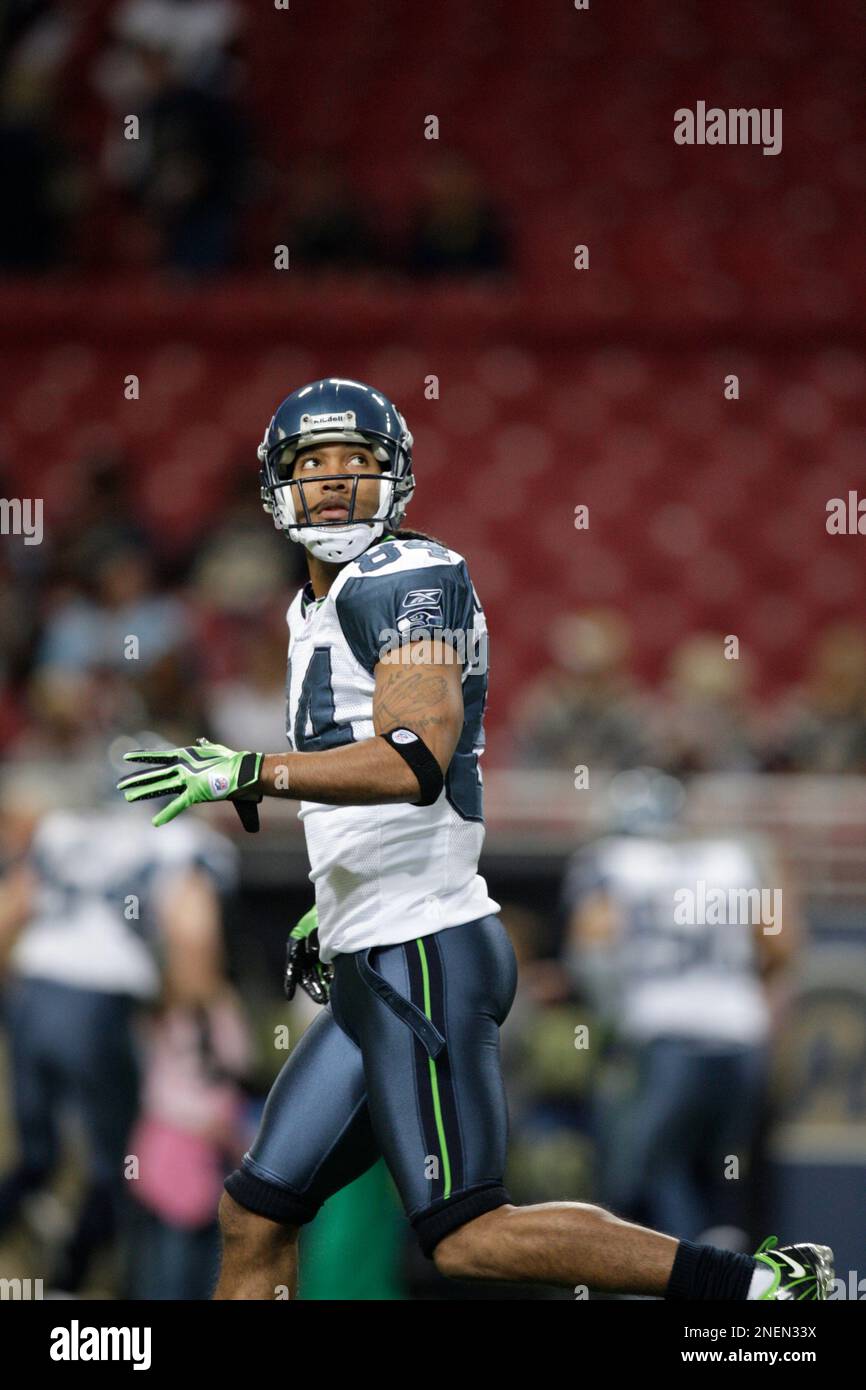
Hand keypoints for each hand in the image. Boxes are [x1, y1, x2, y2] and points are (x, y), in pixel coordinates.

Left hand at [118, 739, 263, 828]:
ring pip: (161, 787)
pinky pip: (178, 806)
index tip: (126, 758)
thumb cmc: (233, 761)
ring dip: (144, 793)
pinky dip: (167, 814)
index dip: (142, 757)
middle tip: (121, 785)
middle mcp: (182, 766)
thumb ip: (207, 746)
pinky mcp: (194, 792)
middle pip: (155, 775)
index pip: (158, 756)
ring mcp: (187, 779)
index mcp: (186, 756)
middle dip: (137, 780)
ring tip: (127, 797)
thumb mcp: (216, 750)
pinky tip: (155, 823)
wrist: (242, 770)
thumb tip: (202, 741)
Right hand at [284, 903, 332, 1005]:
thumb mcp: (317, 922)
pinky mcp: (324, 953)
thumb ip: (314, 938)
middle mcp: (303, 949)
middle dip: (312, 987)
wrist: (339, 902)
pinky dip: (328, 977)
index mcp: (296, 940)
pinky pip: (325, 969)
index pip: (292, 964)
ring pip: (315, 973)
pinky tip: (334, 985)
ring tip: (327, 997)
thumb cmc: (325, 911)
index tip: (289, 996)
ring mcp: (313, 952)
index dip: (290, 981)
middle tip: (320, 999)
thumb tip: (315, 953)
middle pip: (305, 973)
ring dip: (321, 985)